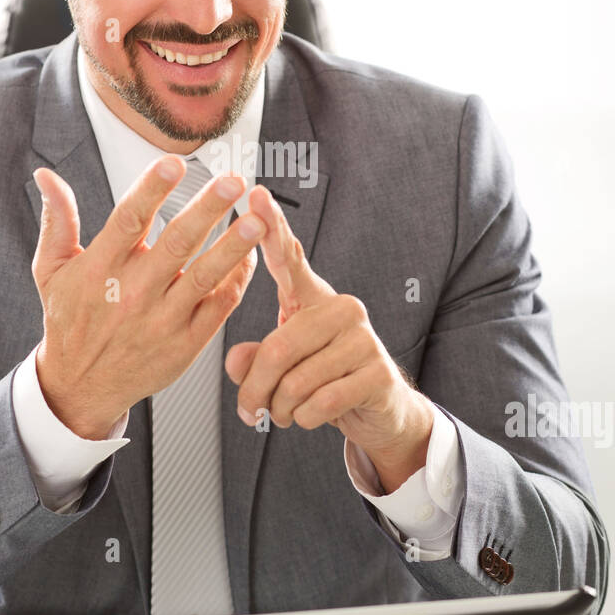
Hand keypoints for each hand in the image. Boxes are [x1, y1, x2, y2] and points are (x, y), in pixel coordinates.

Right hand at [32, 158, 266, 438]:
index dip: (151, 190)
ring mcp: (162, 319)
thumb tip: (46, 177)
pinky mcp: (185, 343)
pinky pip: (218, 307)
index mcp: (100, 268)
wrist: (81, 386)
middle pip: (176, 243)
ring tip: (257, 220)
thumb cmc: (70, 322)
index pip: (128, 220)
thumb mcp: (51, 270)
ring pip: (205, 276)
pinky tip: (249, 256)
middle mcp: (133, 292)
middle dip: (208, 209)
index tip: (174, 164)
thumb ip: (57, 220)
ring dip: (233, 246)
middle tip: (232, 182)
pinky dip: (236, 281)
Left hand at [224, 186, 435, 491]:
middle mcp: (341, 309)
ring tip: (284, 413)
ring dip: (280, 409)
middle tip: (249, 411)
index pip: (290, 258)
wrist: (378, 411)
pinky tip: (309, 416)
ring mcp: (362, 338)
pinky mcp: (377, 372)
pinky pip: (322, 401)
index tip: (254, 195)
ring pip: (296, 382)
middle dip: (256, 389)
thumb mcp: (280, 368)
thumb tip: (237, 362)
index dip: (271, 227)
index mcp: (313, 299)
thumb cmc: (325, 379)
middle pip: (278, 348)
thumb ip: (252, 360)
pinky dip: (305, 419)